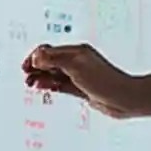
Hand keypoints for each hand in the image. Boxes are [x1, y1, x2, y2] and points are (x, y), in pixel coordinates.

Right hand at [22, 42, 139, 118]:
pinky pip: (61, 85)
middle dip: (36, 68)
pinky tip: (44, 88)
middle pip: (49, 61)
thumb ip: (53, 60)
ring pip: (54, 74)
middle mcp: (76, 62)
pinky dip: (50, 85)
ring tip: (31, 84)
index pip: (49, 51)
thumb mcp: (75, 66)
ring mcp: (78, 76)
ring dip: (41, 77)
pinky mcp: (81, 89)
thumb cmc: (104, 81)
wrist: (124, 99)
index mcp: (75, 52)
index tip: (26, 67)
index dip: (35, 57)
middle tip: (26, 77)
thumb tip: (36, 56)